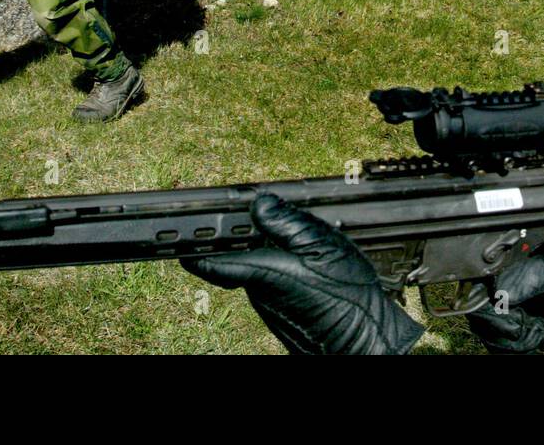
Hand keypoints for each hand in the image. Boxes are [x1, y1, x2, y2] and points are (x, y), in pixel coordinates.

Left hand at [181, 193, 423, 354]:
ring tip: (309, 247)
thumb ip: (287, 223)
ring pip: (261, 271)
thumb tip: (259, 204)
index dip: (192, 246)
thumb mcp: (321, 245)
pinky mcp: (283, 317)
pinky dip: (289, 273)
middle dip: (253, 239)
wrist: (364, 340)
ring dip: (275, 256)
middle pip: (241, 257)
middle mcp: (257, 292)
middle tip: (276, 220)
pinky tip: (315, 272)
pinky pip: (277, 286)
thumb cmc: (345, 298)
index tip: (179, 234)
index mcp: (260, 271)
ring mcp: (270, 307)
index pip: (210, 260)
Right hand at [466, 247, 543, 352]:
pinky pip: (496, 345)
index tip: (514, 307)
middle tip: (530, 319)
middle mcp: (498, 284)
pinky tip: (535, 333)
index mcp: (505, 262)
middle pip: (476, 310)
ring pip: (485, 331)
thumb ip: (531, 275)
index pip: (476, 281)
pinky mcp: (508, 329)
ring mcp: (502, 308)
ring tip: (537, 324)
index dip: (490, 299)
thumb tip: (502, 293)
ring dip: (514, 335)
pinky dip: (516, 346)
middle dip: (505, 322)